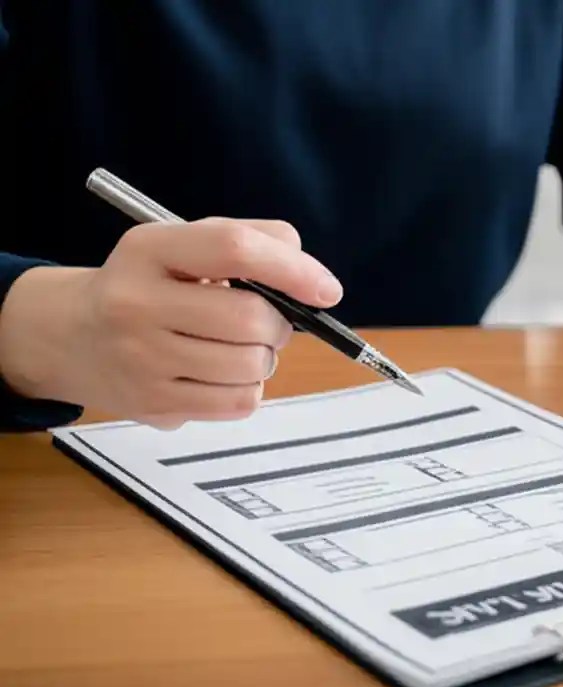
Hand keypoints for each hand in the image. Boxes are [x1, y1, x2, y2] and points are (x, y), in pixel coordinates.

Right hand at [0, 218, 341, 428]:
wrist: (72, 335)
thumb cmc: (152, 284)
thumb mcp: (185, 245)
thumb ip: (251, 243)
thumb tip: (310, 276)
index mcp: (149, 250)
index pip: (233, 249)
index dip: (292, 269)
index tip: (327, 289)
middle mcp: (136, 304)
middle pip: (250, 319)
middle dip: (278, 323)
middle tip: (265, 322)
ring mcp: (141, 360)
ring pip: (252, 366)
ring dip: (264, 358)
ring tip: (235, 346)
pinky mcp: (154, 404)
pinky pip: (240, 402)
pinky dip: (248, 388)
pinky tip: (220, 372)